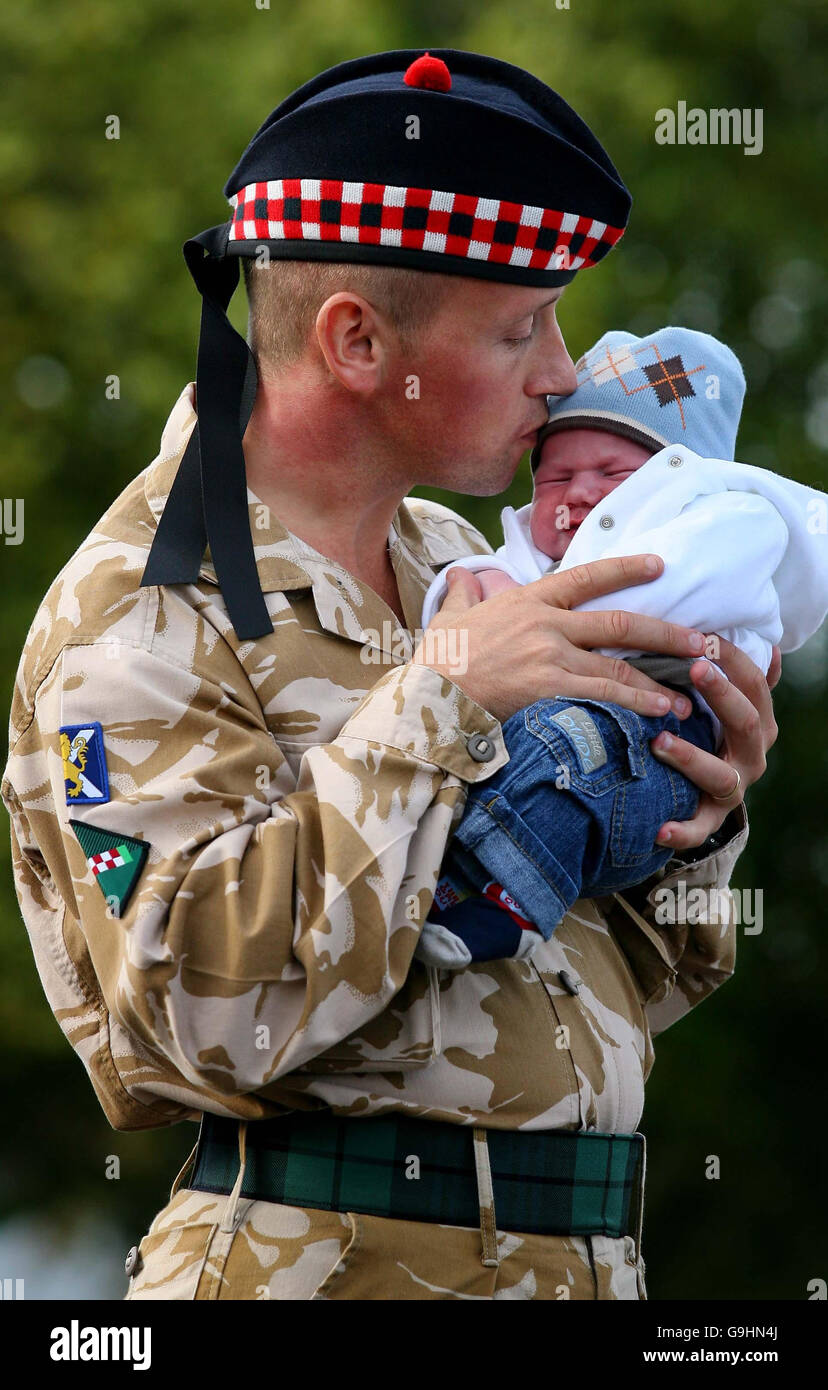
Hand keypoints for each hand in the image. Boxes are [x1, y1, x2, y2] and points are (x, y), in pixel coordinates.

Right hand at [412, 554, 711, 723]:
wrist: (427, 695)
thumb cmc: (437, 660)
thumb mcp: (448, 617)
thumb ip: (463, 592)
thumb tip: (461, 574)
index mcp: (528, 600)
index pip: (586, 576)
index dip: (626, 568)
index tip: (659, 565)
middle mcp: (547, 624)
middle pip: (621, 624)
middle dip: (666, 632)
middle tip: (700, 641)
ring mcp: (550, 658)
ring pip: (619, 667)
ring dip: (658, 680)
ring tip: (687, 694)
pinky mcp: (549, 691)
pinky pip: (603, 698)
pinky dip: (635, 705)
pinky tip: (658, 713)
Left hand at [650, 640, 780, 850]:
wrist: (707, 796)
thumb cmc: (714, 736)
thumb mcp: (734, 707)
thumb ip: (748, 681)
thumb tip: (773, 648)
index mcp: (759, 725)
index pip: (756, 686)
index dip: (736, 661)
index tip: (707, 638)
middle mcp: (752, 757)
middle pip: (744, 722)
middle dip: (721, 694)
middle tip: (692, 668)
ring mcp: (733, 790)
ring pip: (720, 776)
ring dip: (690, 758)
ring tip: (659, 743)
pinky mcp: (710, 820)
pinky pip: (698, 830)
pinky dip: (681, 832)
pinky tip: (659, 829)